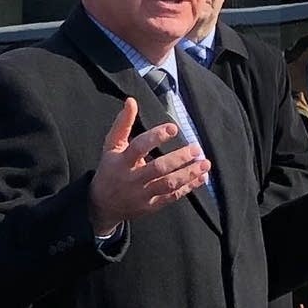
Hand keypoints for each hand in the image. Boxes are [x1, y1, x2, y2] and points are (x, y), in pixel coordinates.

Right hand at [89, 99, 210, 235]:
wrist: (103, 205)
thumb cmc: (109, 170)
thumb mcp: (111, 146)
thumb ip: (122, 124)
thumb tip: (131, 101)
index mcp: (121, 161)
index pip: (139, 147)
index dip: (156, 137)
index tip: (173, 128)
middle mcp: (132, 179)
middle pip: (158, 168)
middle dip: (179, 158)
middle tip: (196, 148)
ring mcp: (142, 194)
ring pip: (168, 184)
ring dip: (189, 174)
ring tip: (205, 163)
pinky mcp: (151, 206)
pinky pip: (172, 197)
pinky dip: (189, 187)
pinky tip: (201, 177)